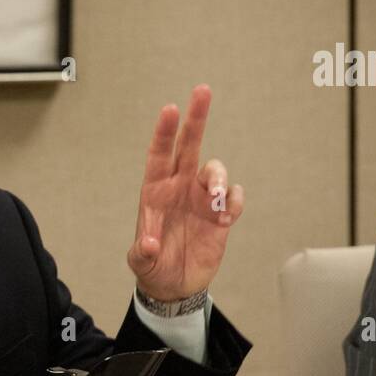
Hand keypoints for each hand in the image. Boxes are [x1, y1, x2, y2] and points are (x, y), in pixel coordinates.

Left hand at [127, 84, 243, 300]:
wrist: (175, 285)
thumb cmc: (153, 268)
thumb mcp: (142, 263)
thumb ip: (143, 253)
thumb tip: (150, 244)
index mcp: (155, 191)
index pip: (159, 154)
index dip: (164, 132)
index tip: (170, 109)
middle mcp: (179, 187)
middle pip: (190, 145)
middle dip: (196, 117)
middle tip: (202, 90)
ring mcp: (201, 199)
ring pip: (215, 170)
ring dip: (218, 179)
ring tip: (214, 201)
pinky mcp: (220, 215)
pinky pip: (233, 197)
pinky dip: (234, 203)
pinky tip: (226, 219)